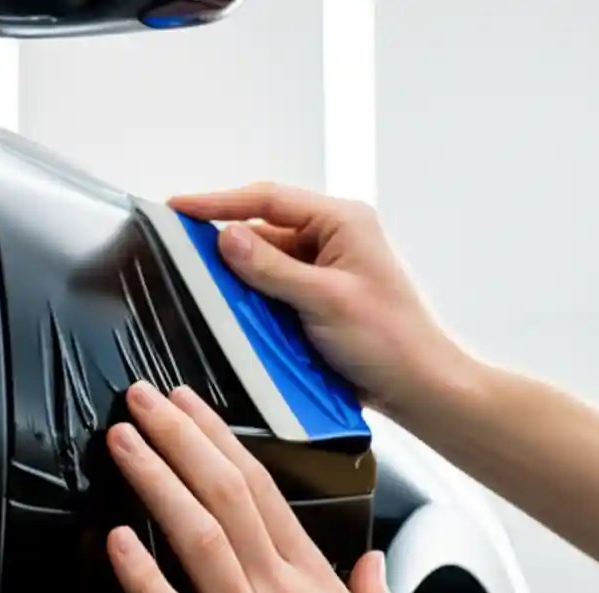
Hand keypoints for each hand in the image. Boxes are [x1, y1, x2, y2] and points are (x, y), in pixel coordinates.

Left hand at [106, 381, 410, 592]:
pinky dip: (144, 578)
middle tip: (145, 400)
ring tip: (125, 443)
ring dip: (159, 482)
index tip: (189, 408)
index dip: (221, 441)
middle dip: (182, 440)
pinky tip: (116, 541)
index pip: (264, 491)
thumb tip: (374, 562)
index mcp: (316, 585)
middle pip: (229, 497)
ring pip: (200, 538)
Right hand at [170, 183, 461, 414]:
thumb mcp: (324, 299)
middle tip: (180, 253)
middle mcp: (334, 237)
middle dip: (227, 246)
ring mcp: (327, 268)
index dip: (219, 202)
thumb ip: (271, 267)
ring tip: (202, 290)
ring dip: (240, 280)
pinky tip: (235, 315)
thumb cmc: (390, 339)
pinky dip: (255, 302)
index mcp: (342, 221)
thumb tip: (226, 238)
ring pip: (266, 263)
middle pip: (265, 230)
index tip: (179, 207)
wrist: (419, 387)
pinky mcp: (320, 298)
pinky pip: (275, 290)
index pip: (269, 199)